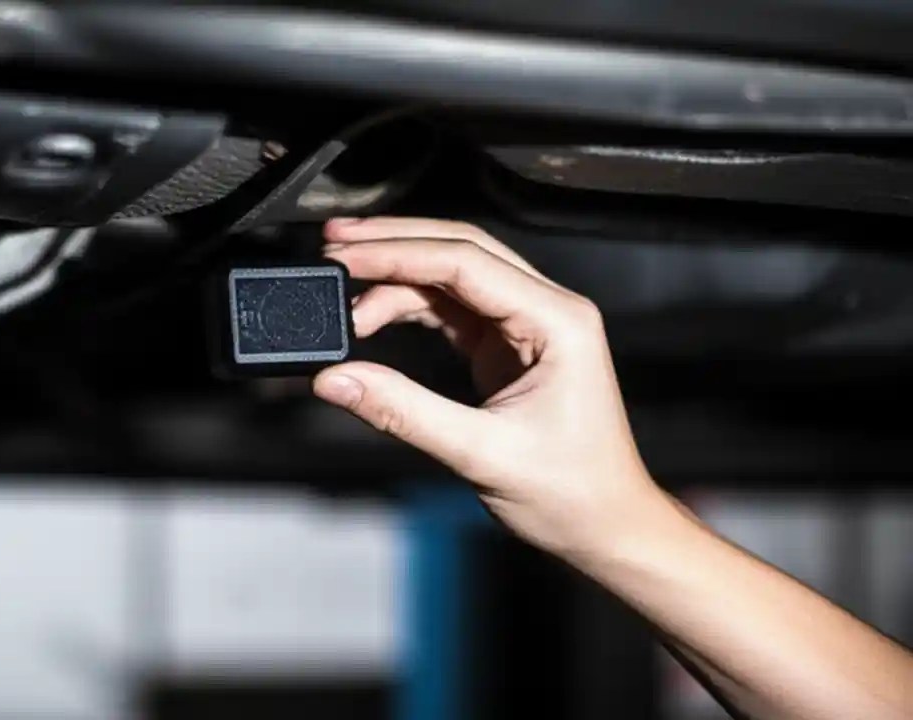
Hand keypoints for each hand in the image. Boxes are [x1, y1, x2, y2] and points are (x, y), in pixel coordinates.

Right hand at [315, 217, 664, 558]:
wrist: (605, 526)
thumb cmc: (572, 493)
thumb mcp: (480, 453)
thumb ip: (403, 411)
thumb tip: (336, 378)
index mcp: (558, 321)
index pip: (466, 262)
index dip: (397, 255)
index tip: (345, 259)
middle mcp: (546, 309)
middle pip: (459, 249)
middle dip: (393, 244)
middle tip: (333, 245)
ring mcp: (526, 324)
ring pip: (450, 275)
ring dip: (394, 277)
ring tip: (341, 293)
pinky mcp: (506, 344)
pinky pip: (449, 307)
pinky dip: (406, 307)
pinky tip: (370, 317)